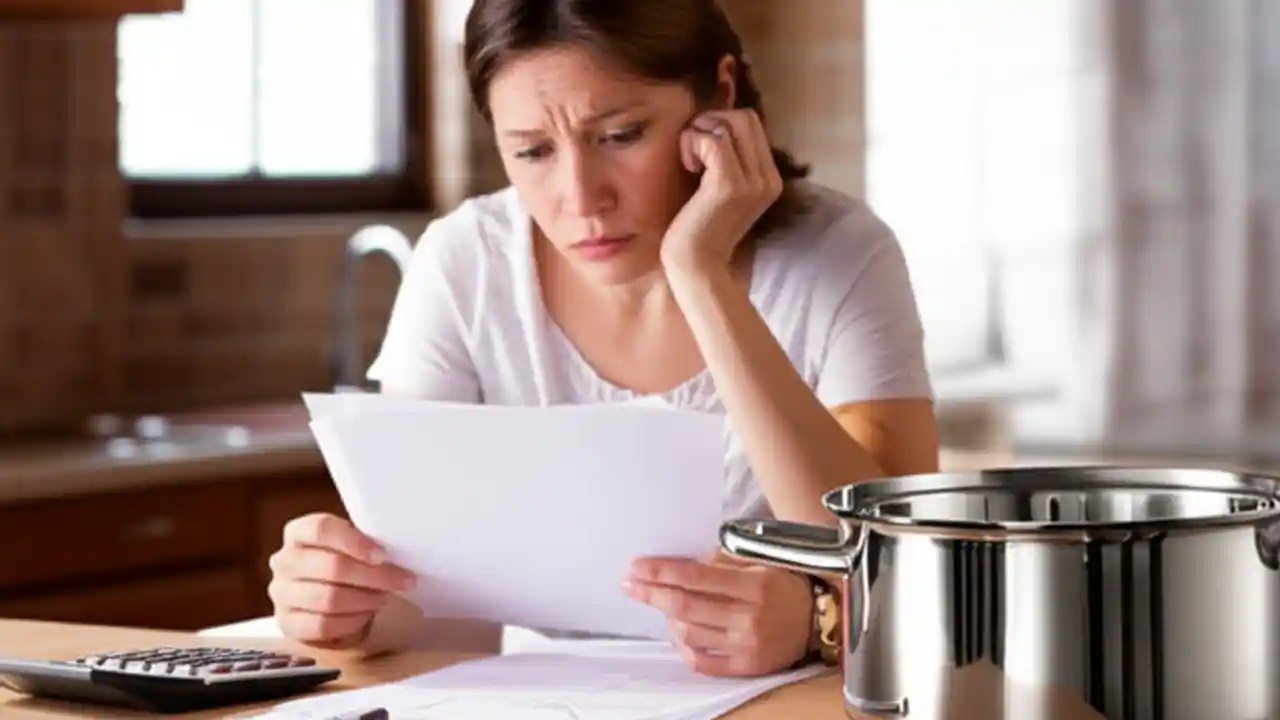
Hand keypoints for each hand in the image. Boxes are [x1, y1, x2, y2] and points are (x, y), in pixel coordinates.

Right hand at [268, 513, 416, 648]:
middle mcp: (285, 561)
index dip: (355, 541)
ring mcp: (282, 594)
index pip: (321, 529)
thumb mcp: (349, 546)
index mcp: (298, 533)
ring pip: (329, 599)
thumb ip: (364, 543)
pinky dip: (351, 621)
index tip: (383, 555)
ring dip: (365, 599)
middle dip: (374, 576)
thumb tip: (397, 552)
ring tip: (383, 597)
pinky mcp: (287, 624)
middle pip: (331, 567)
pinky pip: (323, 625)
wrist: (319, 601)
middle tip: (400, 580)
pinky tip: (365, 614)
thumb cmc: (341, 566)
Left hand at [623, 553, 812, 676]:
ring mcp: (746, 645)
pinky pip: (703, 662)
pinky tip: (679, 634)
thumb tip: (682, 566)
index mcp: (753, 585)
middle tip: (630, 584)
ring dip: (669, 618)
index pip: (696, 577)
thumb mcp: (760, 563)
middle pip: (686, 606)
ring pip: (690, 633)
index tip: (637, 568)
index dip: (662, 572)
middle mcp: (748, 617)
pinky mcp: (746, 667)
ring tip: (663, 605)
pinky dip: (684, 648)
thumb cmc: (786, 584)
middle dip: (652, 593)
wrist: (820, 620)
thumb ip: (722, 563)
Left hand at [660, 109, 783, 275]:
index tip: (700, 148)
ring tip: (690, 159)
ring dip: (699, 132)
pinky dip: (693, 143)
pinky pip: (712, 140)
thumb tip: (714, 122)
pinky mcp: (730, 185)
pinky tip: (688, 165)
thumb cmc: (699, 228)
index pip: (751, 122)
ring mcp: (752, 182)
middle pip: (744, 116)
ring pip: (729, 123)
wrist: (696, 265)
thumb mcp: (721, 190)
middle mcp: (767, 179)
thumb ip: (729, 161)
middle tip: (693, 147)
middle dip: (711, 121)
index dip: (719, 123)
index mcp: (769, 179)